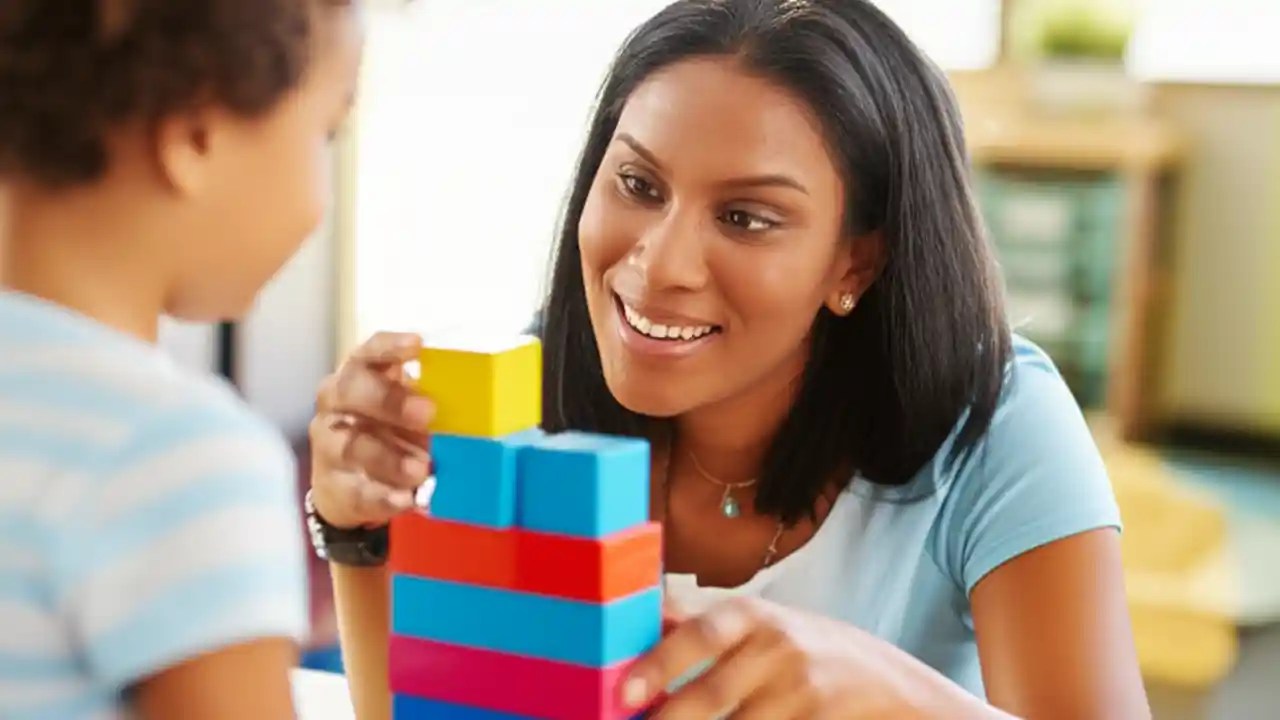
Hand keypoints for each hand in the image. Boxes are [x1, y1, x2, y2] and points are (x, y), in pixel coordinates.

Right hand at [309, 332, 434, 528]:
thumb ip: (430, 405)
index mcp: (360, 376)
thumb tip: (479, 410)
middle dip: (389, 400)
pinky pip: (356, 490)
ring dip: (389, 458)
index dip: (390, 347)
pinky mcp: (333, 486)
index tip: (418, 346)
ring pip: (351, 445)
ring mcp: (330, 446)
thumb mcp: (408, 413)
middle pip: (350, 390)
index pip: (369, 352)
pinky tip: (405, 499)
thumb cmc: (389, 433)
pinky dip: (382, 496)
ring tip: (421, 470)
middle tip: (428, 412)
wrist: (350, 486)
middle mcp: (338, 404)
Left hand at [623, 597, 978, 719]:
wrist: (898, 689)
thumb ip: (710, 626)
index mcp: (756, 616)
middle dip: (668, 719)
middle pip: (712, 694)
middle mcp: (780, 649)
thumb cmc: (816, 653)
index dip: (661, 661)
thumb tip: (644, 618)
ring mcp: (802, 692)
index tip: (625, 691)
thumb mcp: (770, 625)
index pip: (702, 633)